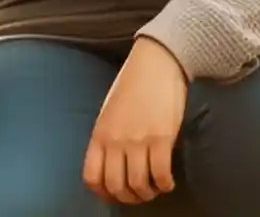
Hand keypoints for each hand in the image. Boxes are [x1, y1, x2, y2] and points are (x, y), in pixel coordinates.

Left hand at [83, 37, 187, 204]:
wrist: (156, 63)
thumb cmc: (133, 85)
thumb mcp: (110, 113)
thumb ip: (108, 138)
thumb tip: (114, 165)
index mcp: (99, 134)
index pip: (91, 177)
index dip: (104, 193)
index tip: (116, 194)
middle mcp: (115, 140)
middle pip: (116, 186)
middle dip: (129, 198)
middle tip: (140, 194)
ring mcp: (137, 140)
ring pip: (139, 185)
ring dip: (148, 193)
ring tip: (155, 188)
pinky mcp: (161, 138)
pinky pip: (161, 174)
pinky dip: (165, 184)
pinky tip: (168, 181)